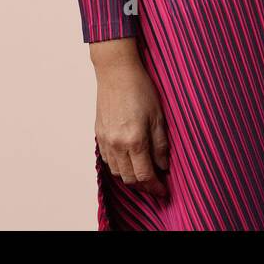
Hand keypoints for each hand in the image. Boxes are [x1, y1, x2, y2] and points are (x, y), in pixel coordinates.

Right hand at [94, 54, 169, 197]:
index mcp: (135, 140)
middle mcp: (117, 144)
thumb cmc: (140, 89)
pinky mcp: (99, 135)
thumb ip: (161, 144)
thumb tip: (164, 166)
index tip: (164, 190)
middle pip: (130, 178)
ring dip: (131, 178)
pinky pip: (108, 161)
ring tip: (145, 175)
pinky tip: (130, 162)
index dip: (155, 187)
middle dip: (144, 186)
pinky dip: (119, 167)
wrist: (116, 72)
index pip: (145, 175)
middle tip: (157, 185)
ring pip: (117, 172)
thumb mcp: (159, 115)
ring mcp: (106, 141)